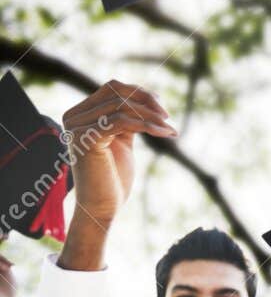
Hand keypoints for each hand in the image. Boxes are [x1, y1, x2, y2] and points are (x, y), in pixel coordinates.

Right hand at [61, 81, 173, 227]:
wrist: (102, 207)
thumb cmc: (113, 178)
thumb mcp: (120, 141)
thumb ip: (126, 120)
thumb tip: (146, 98)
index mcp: (79, 114)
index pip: (112, 88)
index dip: (140, 92)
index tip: (162, 108)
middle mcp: (73, 117)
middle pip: (116, 91)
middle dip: (147, 100)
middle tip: (167, 116)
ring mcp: (77, 127)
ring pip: (122, 106)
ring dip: (152, 115)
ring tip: (170, 129)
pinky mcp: (87, 139)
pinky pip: (121, 121)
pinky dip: (148, 125)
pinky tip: (166, 134)